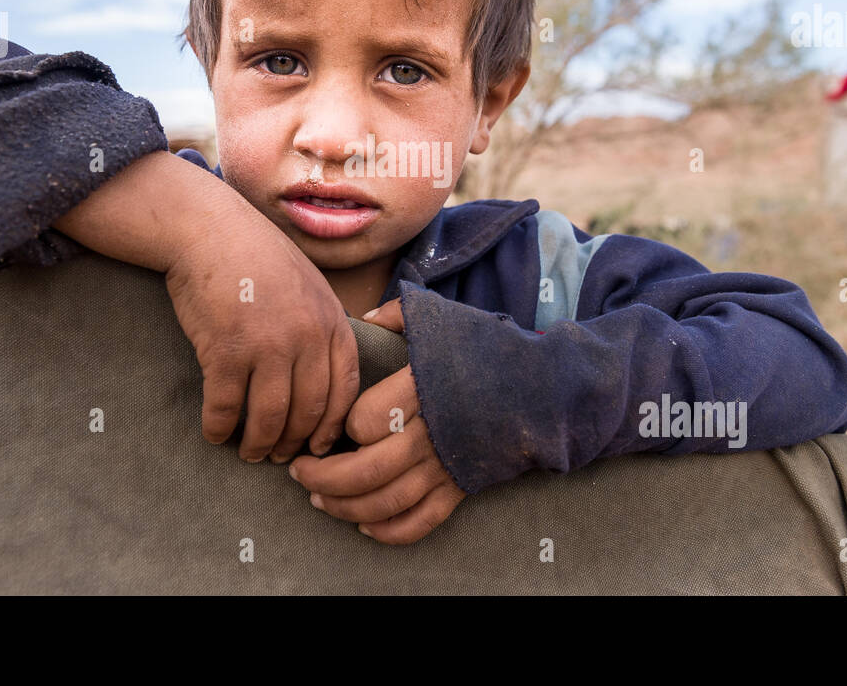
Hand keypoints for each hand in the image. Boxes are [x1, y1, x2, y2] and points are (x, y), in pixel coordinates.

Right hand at [55, 152, 358, 462]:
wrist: (208, 228)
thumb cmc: (255, 256)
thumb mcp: (308, 285)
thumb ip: (321, 325)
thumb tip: (324, 372)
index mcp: (331, 322)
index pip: (344, 391)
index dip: (332, 426)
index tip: (319, 446)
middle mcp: (306, 338)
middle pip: (308, 413)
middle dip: (293, 443)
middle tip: (278, 457)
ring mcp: (267, 346)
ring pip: (269, 419)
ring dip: (257, 445)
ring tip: (248, 453)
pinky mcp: (226, 351)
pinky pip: (225, 408)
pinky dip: (218, 428)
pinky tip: (213, 432)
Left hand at [288, 299, 466, 543]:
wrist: (547, 388)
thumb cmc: (488, 349)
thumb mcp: (443, 319)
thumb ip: (397, 315)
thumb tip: (359, 320)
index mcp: (424, 388)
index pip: (366, 422)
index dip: (343, 426)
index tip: (332, 423)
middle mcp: (433, 432)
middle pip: (367, 471)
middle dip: (323, 479)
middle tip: (299, 473)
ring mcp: (448, 465)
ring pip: (387, 502)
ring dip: (345, 508)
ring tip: (319, 501)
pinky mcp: (461, 488)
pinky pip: (420, 522)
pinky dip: (388, 531)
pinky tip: (363, 524)